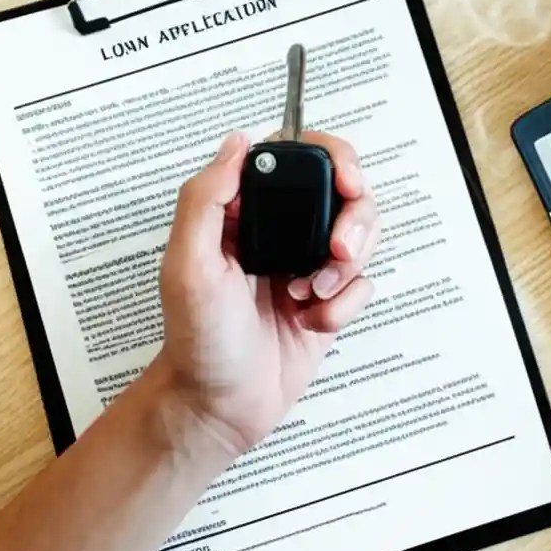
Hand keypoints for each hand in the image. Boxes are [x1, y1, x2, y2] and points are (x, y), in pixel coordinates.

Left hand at [154, 131, 378, 454]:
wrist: (218, 408)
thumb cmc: (197, 341)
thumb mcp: (188, 264)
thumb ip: (206, 198)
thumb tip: (238, 143)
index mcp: (246, 212)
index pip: (300, 158)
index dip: (335, 160)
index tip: (347, 182)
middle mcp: (280, 232)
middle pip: (346, 193)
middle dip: (354, 220)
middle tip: (338, 249)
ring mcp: (307, 266)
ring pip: (361, 236)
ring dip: (348, 265)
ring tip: (313, 293)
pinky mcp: (328, 302)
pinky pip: (362, 285)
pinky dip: (345, 304)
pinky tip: (313, 321)